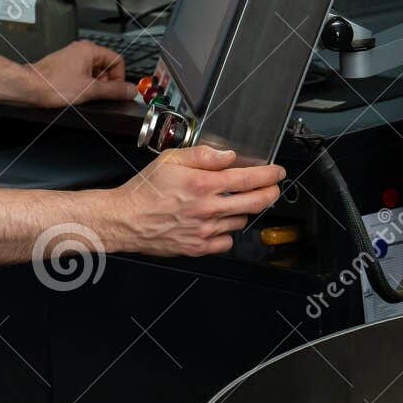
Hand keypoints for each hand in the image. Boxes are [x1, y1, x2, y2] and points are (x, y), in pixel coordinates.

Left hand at [28, 40, 138, 106]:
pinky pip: (82, 74)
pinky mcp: (64, 67)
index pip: (117, 61)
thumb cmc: (53, 85)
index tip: (115, 91)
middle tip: (97, 94)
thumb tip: (131, 90)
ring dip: (93, 85)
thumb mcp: (90, 90)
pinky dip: (82, 85)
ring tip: (83, 94)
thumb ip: (114, 91)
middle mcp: (80, 50)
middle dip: (105, 83)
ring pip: (93, 72)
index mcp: (90, 50)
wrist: (29, 87)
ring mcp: (71, 58)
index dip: (119, 78)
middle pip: (106, 66)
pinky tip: (74, 93)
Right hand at [108, 145, 285, 257]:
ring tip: (232, 203)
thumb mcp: (170, 159)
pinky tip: (218, 222)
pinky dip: (228, 232)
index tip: (277, 173)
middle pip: (255, 202)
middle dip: (270, 194)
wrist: (124, 220)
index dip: (270, 175)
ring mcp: (205, 231)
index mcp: (203, 184)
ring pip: (241, 221)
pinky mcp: (198, 247)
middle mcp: (208, 208)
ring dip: (243, 211)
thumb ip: (203, 155)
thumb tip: (229, 156)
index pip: (249, 179)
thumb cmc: (144, 191)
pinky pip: (226, 242)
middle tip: (273, 188)